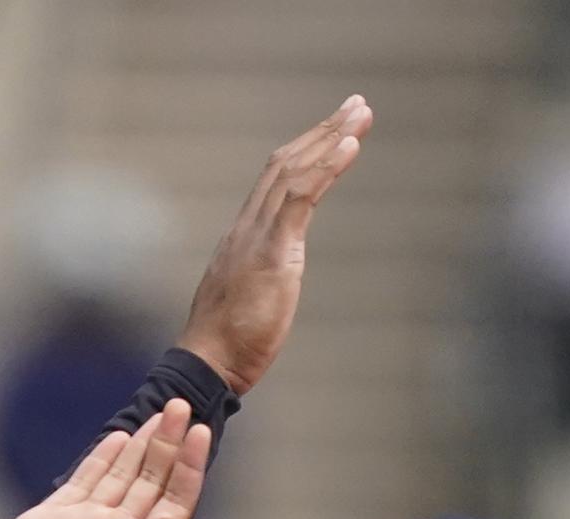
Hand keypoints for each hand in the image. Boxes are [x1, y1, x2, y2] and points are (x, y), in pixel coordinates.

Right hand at [0, 399, 210, 518]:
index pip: (174, 501)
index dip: (189, 468)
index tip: (199, 433)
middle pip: (154, 479)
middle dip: (170, 444)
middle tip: (181, 407)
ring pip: (125, 473)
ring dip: (144, 444)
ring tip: (162, 413)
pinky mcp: (58, 515)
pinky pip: (89, 478)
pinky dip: (105, 456)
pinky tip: (121, 436)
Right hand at [176, 94, 373, 394]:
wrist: (207, 363)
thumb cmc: (228, 342)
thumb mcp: (251, 297)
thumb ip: (263, 273)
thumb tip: (274, 270)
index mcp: (245, 234)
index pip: (276, 178)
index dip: (307, 150)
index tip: (336, 130)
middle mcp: (248, 225)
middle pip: (286, 162)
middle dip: (324, 130)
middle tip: (357, 103)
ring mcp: (257, 235)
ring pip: (295, 170)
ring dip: (331, 138)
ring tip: (361, 114)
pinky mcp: (271, 251)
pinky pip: (300, 196)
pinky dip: (326, 167)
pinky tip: (350, 146)